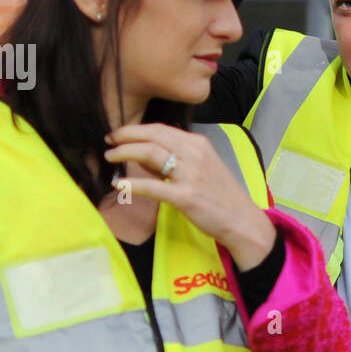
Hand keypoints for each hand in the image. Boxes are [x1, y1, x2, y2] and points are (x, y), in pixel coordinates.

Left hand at [104, 123, 276, 268]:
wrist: (243, 221)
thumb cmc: (221, 197)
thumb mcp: (202, 169)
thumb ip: (176, 161)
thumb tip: (143, 159)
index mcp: (199, 144)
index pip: (161, 129)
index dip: (135, 130)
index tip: (118, 135)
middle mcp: (195, 154)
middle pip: (152, 136)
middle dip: (125, 137)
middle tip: (108, 142)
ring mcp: (190, 175)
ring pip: (150, 154)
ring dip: (125, 153)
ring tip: (110, 158)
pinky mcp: (186, 197)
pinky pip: (152, 186)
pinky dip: (132, 184)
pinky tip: (119, 184)